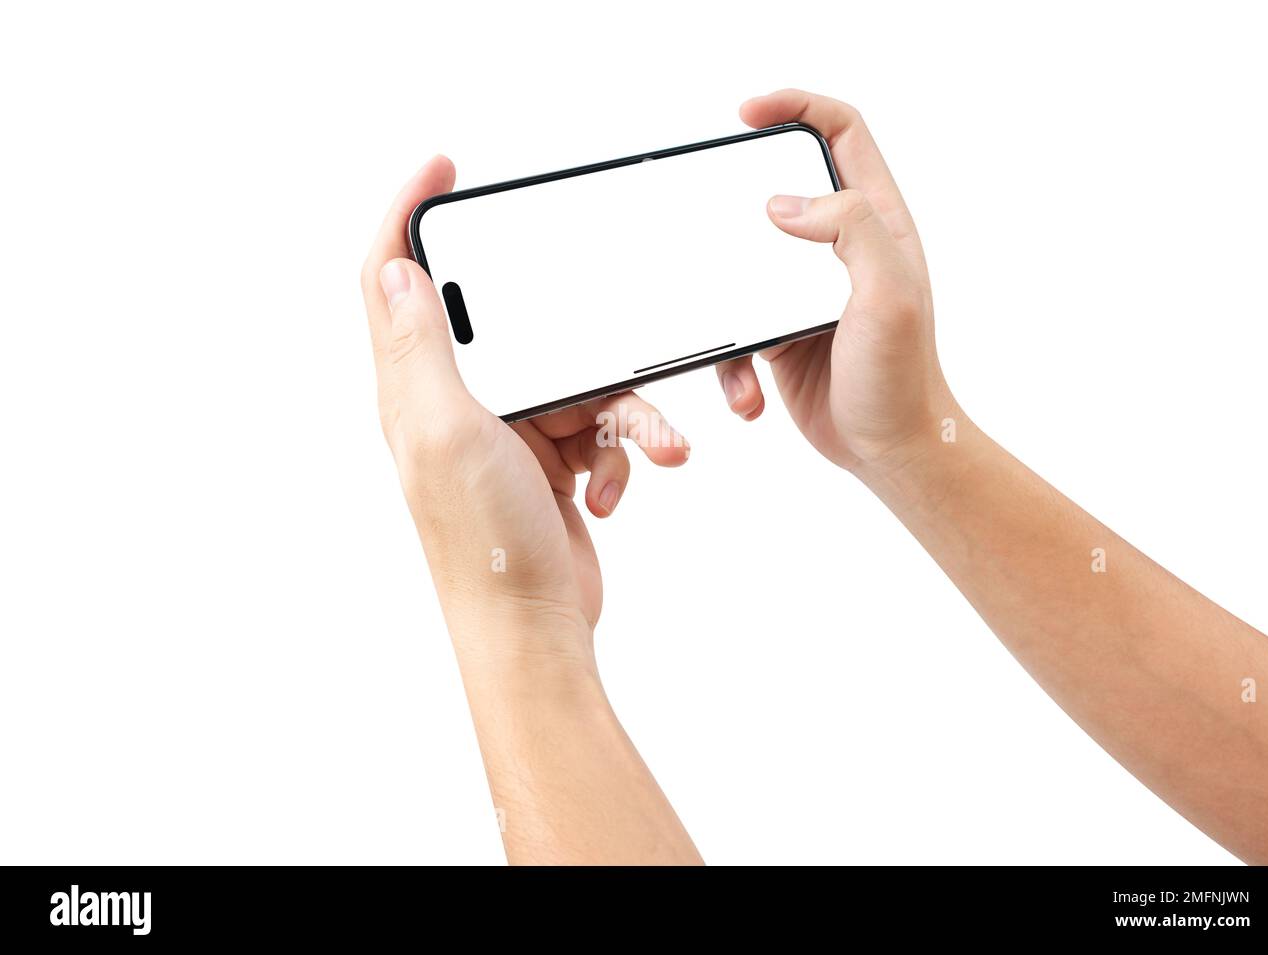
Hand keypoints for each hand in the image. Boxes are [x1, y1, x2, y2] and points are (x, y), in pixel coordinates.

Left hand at [360, 156, 688, 667]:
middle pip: (512, 325)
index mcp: (416, 388)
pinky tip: (619, 490)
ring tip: (650, 448)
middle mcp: (455, 404)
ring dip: (618, 411)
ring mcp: (506, 435)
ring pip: (574, 379)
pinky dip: (620, 451)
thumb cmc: (485, 543)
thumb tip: (395, 267)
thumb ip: (421, 348)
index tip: (443, 170)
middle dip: (571, 333)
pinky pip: (597, 428)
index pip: (392, 278)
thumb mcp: (449, 430)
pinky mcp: (548, 464)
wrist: (533, 629)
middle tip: (600, 324)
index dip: (405, 214)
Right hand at [714, 89, 955, 478]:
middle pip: (783, 186)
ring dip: (725, 294)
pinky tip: (747, 394)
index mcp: (877, 222)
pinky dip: (730, 361)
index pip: (841, 133)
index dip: (796, 107)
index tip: (747, 113)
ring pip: (746, 258)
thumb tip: (784, 204)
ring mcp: (806, 289)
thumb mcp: (889, 295)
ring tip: (740, 342)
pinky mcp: (779, 330)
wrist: (889, 451)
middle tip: (706, 208)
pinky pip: (736, 323)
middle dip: (739, 196)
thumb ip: (849, 230)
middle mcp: (841, 247)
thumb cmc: (902, 378)